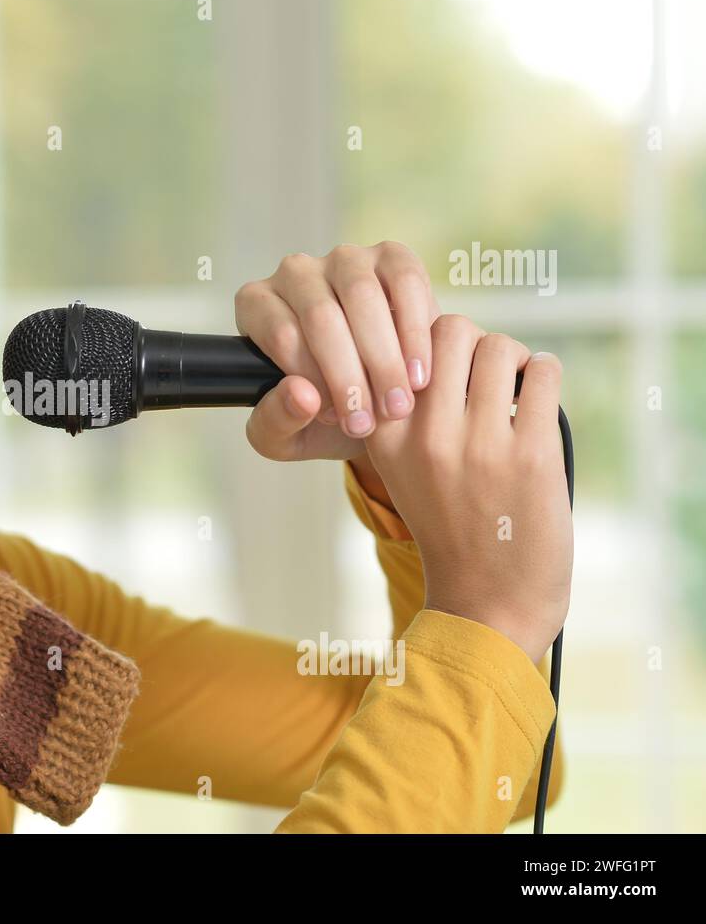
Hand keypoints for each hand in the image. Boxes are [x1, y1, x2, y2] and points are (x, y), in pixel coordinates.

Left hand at [238, 241, 439, 461]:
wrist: (374, 405)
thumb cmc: (317, 416)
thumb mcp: (284, 437)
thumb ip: (276, 422)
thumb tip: (300, 394)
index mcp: (256, 305)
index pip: (281, 335)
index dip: (311, 380)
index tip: (336, 419)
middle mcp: (294, 273)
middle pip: (321, 316)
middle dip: (349, 376)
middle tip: (369, 421)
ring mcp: (343, 260)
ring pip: (362, 295)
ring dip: (384, 357)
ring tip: (397, 405)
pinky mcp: (390, 256)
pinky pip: (406, 281)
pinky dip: (415, 331)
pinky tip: (418, 373)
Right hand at [361, 315, 572, 663]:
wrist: (487, 600)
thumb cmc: (450, 526)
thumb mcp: (403, 469)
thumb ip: (411, 411)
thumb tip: (446, 336)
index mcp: (384, 435)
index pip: (399, 343)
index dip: (426, 344)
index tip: (445, 372)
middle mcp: (424, 435)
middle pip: (451, 331)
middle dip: (475, 343)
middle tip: (486, 375)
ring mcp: (478, 444)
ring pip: (499, 346)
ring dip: (514, 358)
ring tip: (516, 389)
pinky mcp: (531, 454)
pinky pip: (544, 373)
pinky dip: (546, 372)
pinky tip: (538, 397)